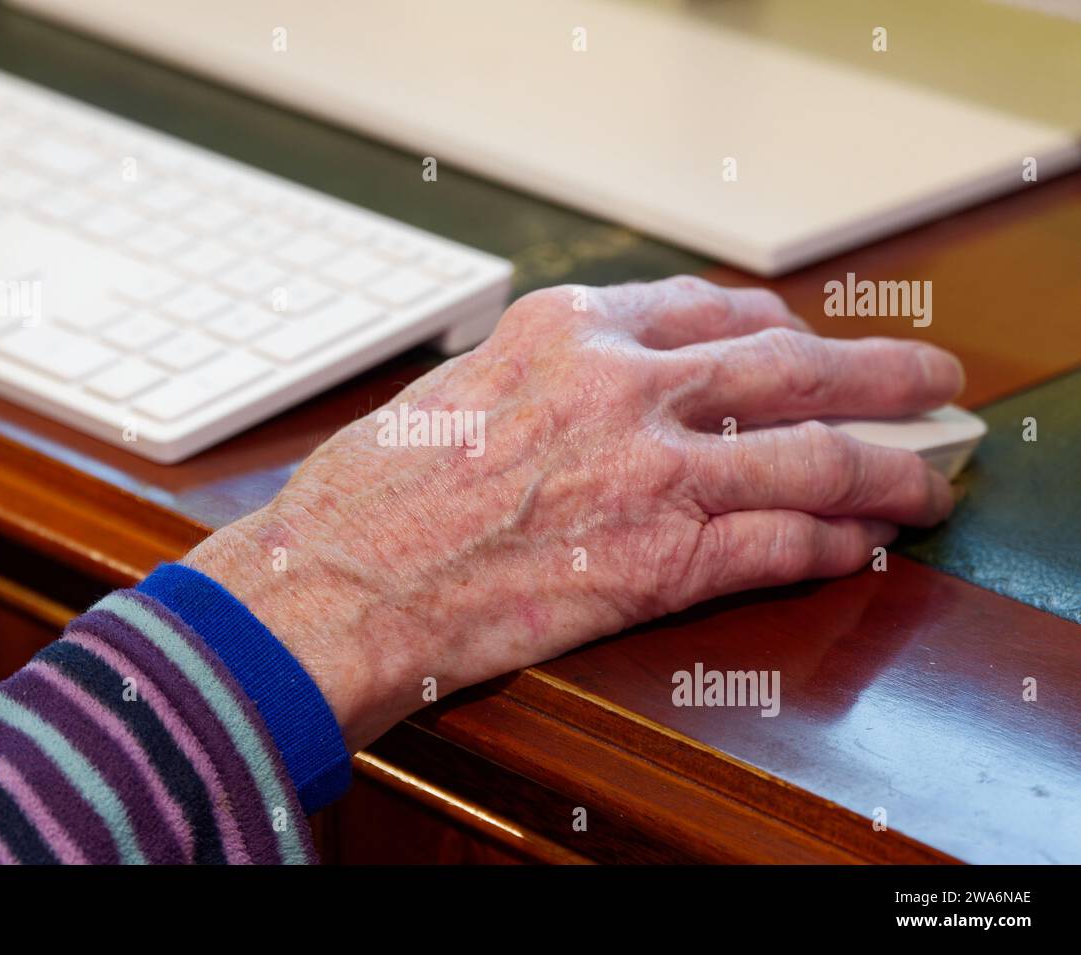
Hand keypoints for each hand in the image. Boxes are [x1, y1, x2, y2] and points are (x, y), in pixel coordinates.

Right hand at [183, 277, 962, 749]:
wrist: (340, 585)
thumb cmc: (376, 494)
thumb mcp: (458, 390)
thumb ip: (542, 378)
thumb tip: (595, 390)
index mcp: (567, 333)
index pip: (710, 311)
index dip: (776, 329)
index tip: (802, 343)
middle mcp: (622, 386)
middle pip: (790, 365)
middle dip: (875, 374)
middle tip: (925, 384)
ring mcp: (650, 470)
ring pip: (811, 454)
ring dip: (884, 470)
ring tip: (924, 480)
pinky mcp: (660, 558)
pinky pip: (779, 543)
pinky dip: (832, 546)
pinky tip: (857, 548)